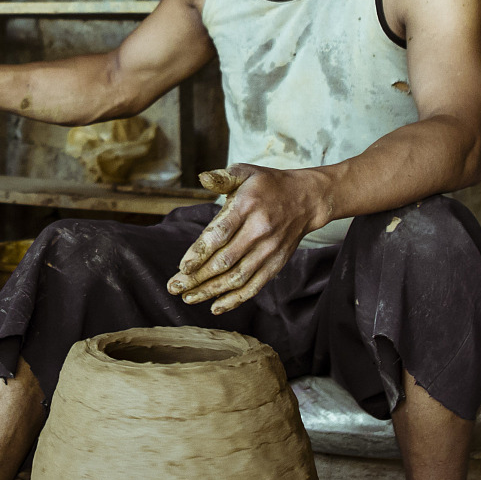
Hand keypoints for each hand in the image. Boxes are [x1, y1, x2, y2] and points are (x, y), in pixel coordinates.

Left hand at [167, 164, 328, 313]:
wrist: (306, 199)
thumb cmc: (267, 185)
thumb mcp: (246, 172)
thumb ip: (222, 177)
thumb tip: (202, 178)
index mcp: (248, 206)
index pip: (221, 233)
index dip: (201, 252)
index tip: (183, 267)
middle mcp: (260, 230)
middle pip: (225, 260)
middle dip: (198, 277)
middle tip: (174, 287)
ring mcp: (270, 250)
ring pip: (238, 277)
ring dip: (211, 291)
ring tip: (187, 298)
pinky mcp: (276, 263)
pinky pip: (254, 286)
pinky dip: (235, 299)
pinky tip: (215, 307)